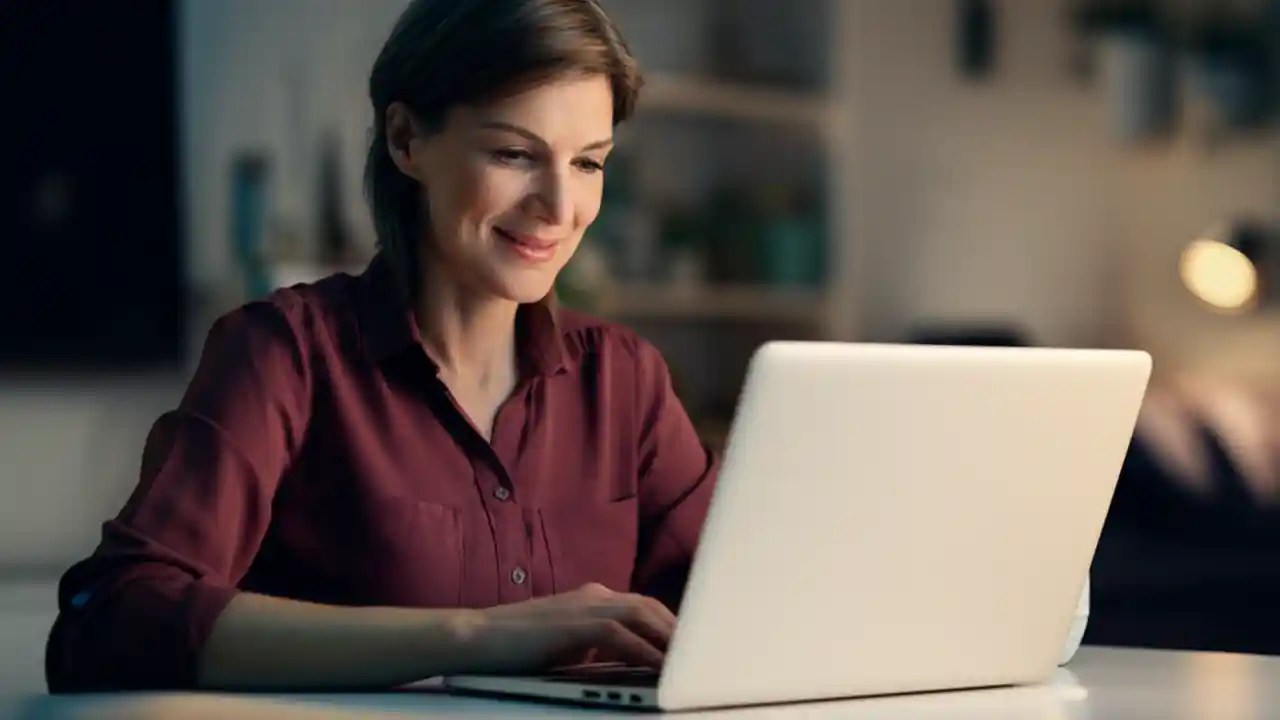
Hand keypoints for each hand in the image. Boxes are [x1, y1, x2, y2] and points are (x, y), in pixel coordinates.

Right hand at [456, 583, 675, 673]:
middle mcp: (595, 595)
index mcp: (593, 597)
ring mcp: (586, 606)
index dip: (669, 625)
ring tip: (691, 663)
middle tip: (703, 655)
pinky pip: (622, 637)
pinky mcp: (576, 624)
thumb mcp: (565, 643)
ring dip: (670, 641)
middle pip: (652, 608)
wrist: (475, 638)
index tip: (689, 646)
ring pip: (643, 617)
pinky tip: (660, 670)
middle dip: (678, 631)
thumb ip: (595, 646)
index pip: (644, 607)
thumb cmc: (515, 646)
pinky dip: (645, 653)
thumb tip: (630, 663)